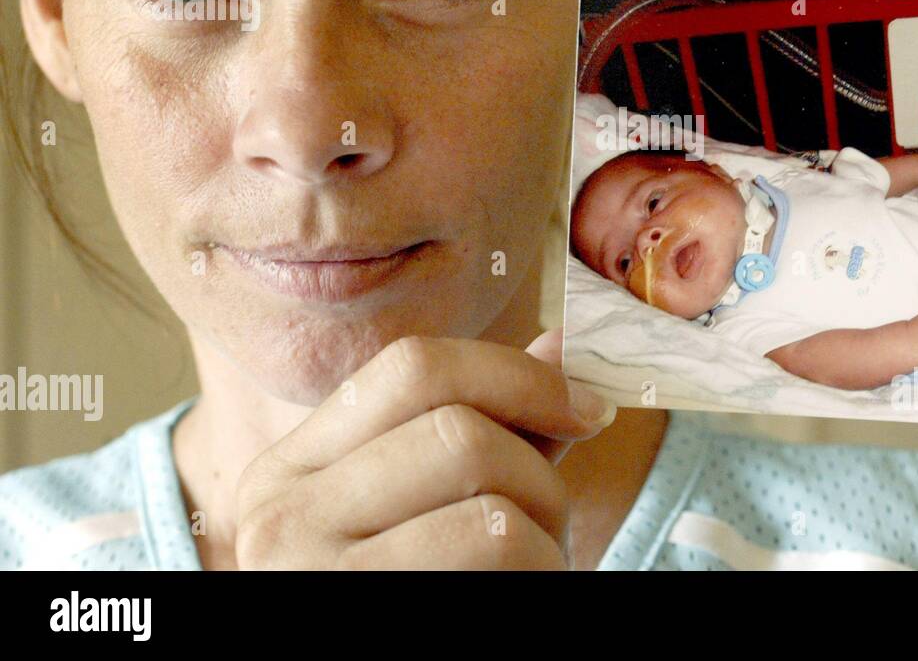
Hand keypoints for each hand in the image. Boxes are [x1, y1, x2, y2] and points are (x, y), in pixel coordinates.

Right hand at [234, 332, 615, 568]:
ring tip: (532, 572)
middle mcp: (279, 515)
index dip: (519, 376)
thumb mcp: (428, 510)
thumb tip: (559, 346)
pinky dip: (542, 571)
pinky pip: (494, 549)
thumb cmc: (413, 598)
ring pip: (489, 497)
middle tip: (554, 521)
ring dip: (547, 533)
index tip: (588, 408)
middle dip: (541, 470)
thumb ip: (491, 430)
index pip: (413, 367)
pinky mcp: (359, 620)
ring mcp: (308, 578)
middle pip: (459, 427)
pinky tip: (518, 601)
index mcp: (292, 468)